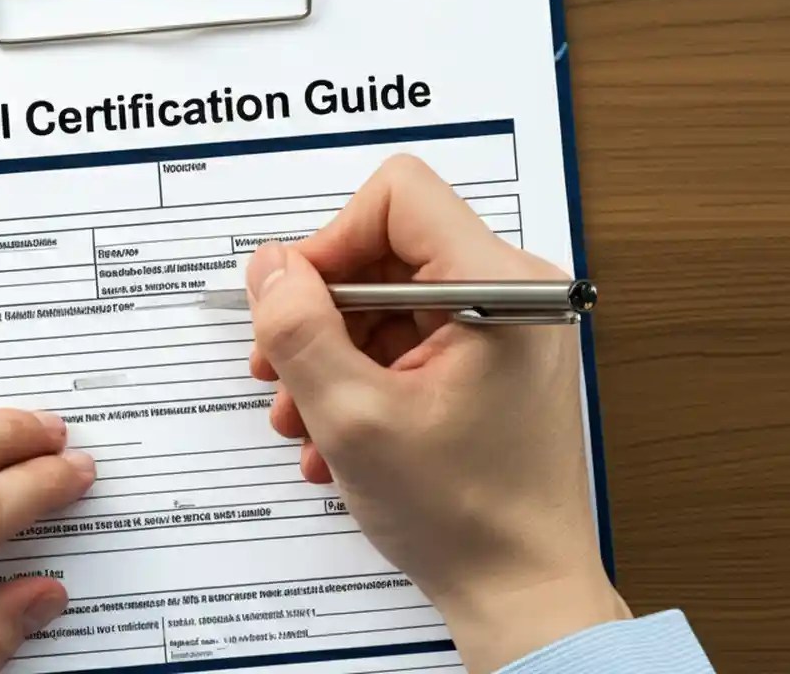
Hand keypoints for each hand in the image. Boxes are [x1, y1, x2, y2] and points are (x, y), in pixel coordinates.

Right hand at [246, 155, 627, 672]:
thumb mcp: (353, 418)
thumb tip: (269, 268)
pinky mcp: (488, 361)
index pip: (398, 197)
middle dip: (319, 311)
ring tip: (302, 417)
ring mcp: (501, 329)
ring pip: (386, 301)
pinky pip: (405, 340)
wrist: (521, 591)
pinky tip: (334, 433)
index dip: (330, 241)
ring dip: (330, 355)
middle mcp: (510, 294)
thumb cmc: (464, 516)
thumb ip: (298, 330)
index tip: (291, 302)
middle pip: (385, 250)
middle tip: (277, 367)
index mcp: (498, 288)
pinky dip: (360, 378)